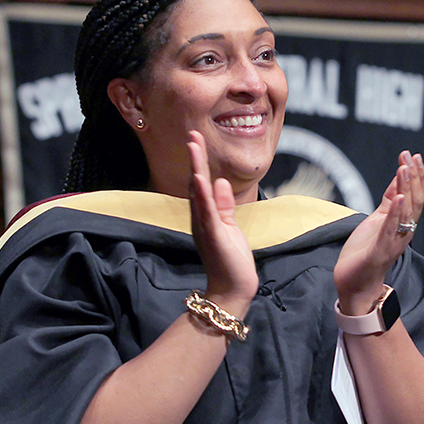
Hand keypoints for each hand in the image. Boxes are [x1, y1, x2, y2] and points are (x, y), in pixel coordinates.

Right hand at [186, 131, 258, 314]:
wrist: (231, 289)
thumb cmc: (230, 259)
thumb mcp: (229, 226)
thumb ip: (223, 205)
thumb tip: (218, 181)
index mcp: (204, 215)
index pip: (200, 182)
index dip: (199, 161)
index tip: (196, 139)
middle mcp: (200, 218)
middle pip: (196, 182)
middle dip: (195, 158)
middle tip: (191, 135)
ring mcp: (205, 226)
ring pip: (198, 193)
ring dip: (196, 168)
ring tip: (193, 147)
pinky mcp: (214, 235)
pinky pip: (208, 212)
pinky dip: (204, 195)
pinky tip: (202, 179)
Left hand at [334, 151, 423, 313]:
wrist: (355, 283)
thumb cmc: (366, 251)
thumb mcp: (377, 220)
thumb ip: (388, 202)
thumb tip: (397, 178)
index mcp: (403, 224)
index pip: (415, 196)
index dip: (417, 176)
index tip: (414, 155)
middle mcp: (404, 232)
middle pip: (414, 201)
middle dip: (413, 177)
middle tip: (411, 155)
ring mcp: (393, 242)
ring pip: (405, 212)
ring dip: (405, 189)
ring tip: (404, 168)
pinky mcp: (380, 251)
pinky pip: (390, 229)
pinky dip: (395, 213)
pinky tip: (396, 197)